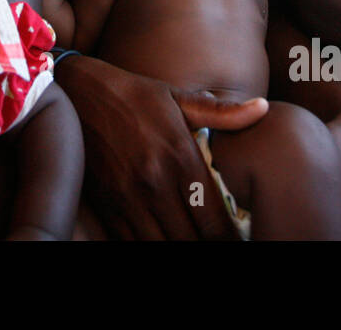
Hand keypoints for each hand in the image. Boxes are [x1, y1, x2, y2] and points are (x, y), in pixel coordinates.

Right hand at [54, 55, 267, 239]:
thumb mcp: (178, 98)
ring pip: (162, 247)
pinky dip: (151, 246)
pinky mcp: (108, 207)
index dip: (230, 239)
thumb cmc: (133, 96)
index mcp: (180, 157)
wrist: (78, 94)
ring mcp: (128, 199)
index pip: (214, 220)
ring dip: (180, 247)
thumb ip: (222, 112)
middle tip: (217, 242)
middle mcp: (155, 183)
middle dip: (208, 245)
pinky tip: (165, 239)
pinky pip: (133, 243)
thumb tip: (263, 108)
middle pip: (191, 240)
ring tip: (193, 241)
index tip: (237, 240)